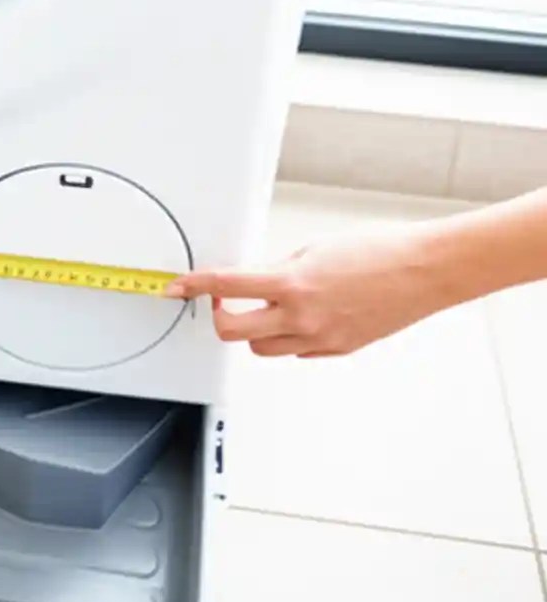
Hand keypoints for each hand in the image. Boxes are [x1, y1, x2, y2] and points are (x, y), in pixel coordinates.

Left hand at [165, 227, 448, 357]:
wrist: (424, 271)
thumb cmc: (378, 252)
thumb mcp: (314, 249)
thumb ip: (280, 270)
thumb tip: (256, 283)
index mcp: (292, 283)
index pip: (226, 286)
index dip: (194, 286)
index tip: (177, 287)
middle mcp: (301, 316)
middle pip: (233, 332)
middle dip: (220, 318)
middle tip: (223, 303)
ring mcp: (319, 339)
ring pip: (262, 349)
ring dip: (254, 331)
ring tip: (269, 309)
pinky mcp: (336, 350)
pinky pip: (295, 352)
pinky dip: (288, 338)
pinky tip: (302, 318)